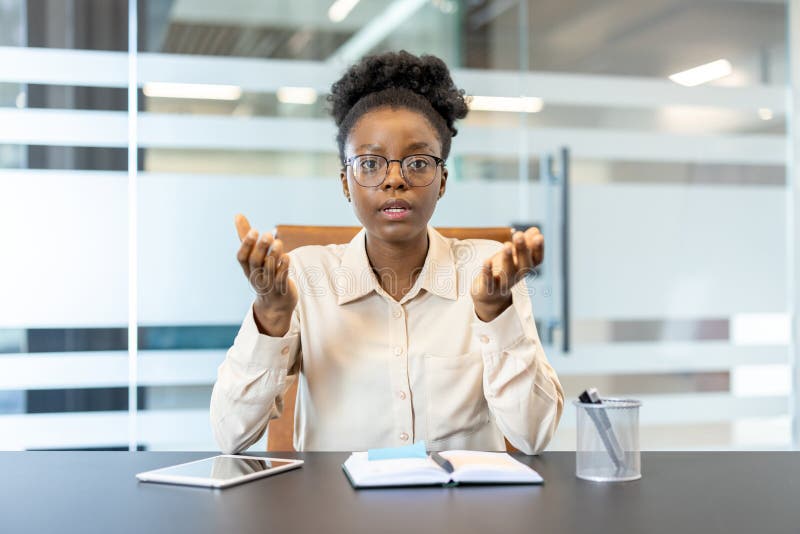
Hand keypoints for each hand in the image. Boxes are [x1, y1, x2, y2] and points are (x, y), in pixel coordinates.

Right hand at [235, 214, 296, 335]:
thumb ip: (246, 237)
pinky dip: (284, 268)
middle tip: (268, 234)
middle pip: (255, 262)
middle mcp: (256, 276)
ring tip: (278, 242)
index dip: (247, 244)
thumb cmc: (262, 273)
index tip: (254, 230)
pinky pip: (281, 279)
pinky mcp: (281, 289)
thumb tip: (238, 215)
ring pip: (269, 270)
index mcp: (247, 268)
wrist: (274, 304)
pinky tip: (287, 257)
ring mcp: (268, 284)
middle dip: (261, 248)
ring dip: (274, 255)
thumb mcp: (252, 256)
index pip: (242, 257)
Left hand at [471, 228, 542, 321]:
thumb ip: (524, 244)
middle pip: (523, 265)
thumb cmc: (503, 271)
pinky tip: (487, 260)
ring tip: (507, 244)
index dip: (538, 249)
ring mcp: (503, 284)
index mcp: (525, 267)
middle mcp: (517, 276)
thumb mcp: (514, 256)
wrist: (490, 297)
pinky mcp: (489, 290)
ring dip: (508, 259)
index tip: (538, 236)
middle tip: (519, 235)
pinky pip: (489, 281)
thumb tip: (535, 230)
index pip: (537, 260)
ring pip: (508, 273)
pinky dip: (488, 272)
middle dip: (522, 250)